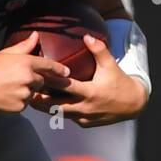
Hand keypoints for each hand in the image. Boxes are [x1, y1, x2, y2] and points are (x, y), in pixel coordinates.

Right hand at [0, 33, 71, 114]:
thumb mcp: (5, 54)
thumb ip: (24, 46)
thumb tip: (36, 35)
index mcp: (26, 63)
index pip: (49, 66)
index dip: (59, 69)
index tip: (67, 73)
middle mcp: (29, 78)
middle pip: (42, 81)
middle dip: (35, 81)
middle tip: (19, 80)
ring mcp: (25, 94)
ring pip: (33, 94)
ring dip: (26, 92)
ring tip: (9, 89)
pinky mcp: (20, 107)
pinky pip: (24, 105)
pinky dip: (18, 102)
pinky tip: (6, 97)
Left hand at [30, 34, 147, 126]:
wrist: (133, 105)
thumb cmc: (120, 82)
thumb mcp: (111, 65)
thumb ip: (99, 50)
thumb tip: (86, 36)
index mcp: (91, 93)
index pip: (66, 87)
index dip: (51, 82)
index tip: (37, 76)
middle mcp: (86, 108)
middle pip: (56, 106)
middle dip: (41, 100)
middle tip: (27, 91)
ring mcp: (84, 118)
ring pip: (59, 114)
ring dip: (45, 107)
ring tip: (30, 98)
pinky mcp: (85, 124)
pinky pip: (67, 118)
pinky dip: (57, 112)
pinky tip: (45, 106)